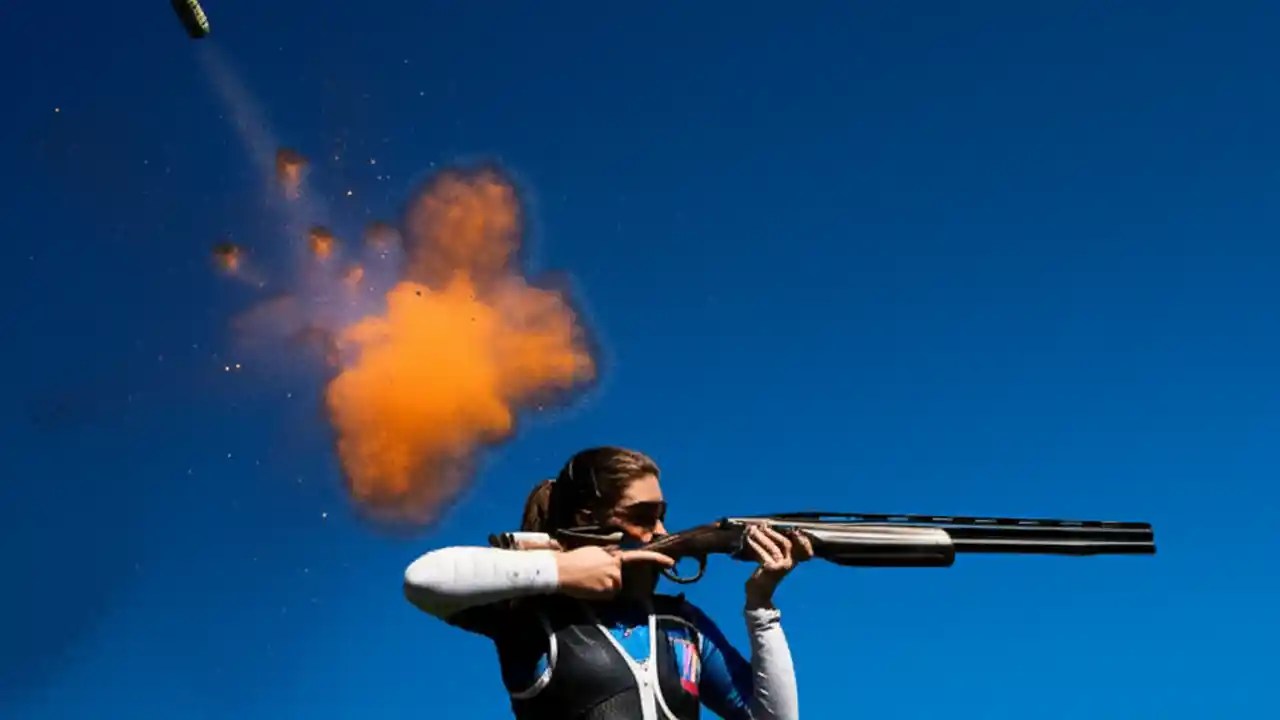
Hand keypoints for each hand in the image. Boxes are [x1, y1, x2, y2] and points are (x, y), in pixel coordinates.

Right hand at [554, 545, 674, 599]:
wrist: (561, 570)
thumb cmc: (575, 558)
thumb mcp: (596, 551)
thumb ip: (611, 555)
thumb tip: (617, 561)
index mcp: (616, 557)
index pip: (641, 557)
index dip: (658, 560)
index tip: (672, 563)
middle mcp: (617, 570)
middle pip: (622, 578)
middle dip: (611, 577)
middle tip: (593, 573)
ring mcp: (612, 583)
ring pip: (614, 588)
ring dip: (604, 586)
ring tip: (588, 579)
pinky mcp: (605, 594)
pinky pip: (607, 596)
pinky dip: (599, 593)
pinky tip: (588, 587)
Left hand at [743, 525, 813, 607]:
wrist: (758, 595)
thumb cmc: (764, 576)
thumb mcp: (771, 561)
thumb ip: (773, 549)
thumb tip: (764, 528)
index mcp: (792, 562)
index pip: (801, 547)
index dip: (799, 538)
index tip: (790, 528)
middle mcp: (789, 564)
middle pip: (785, 543)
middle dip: (772, 532)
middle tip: (761, 525)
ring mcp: (780, 567)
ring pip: (772, 547)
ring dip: (761, 536)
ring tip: (751, 529)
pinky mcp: (770, 569)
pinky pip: (762, 552)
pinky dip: (754, 544)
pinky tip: (748, 539)